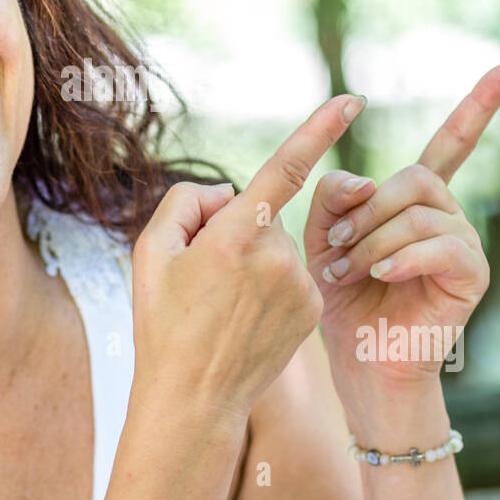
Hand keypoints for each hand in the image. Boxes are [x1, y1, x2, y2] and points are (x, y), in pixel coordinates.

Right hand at [130, 92, 366, 423]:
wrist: (194, 399)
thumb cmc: (162, 322)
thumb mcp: (150, 252)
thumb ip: (188, 202)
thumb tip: (231, 193)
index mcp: (235, 237)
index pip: (284, 169)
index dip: (319, 129)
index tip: (350, 100)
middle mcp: (277, 257)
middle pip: (261, 213)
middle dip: (235, 228)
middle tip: (202, 277)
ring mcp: (301, 285)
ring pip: (277, 245)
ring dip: (254, 259)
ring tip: (223, 305)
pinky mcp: (313, 307)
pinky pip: (293, 273)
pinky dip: (271, 284)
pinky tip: (246, 317)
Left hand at [303, 64, 499, 400]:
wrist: (362, 363)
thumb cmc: (343, 302)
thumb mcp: (323, 240)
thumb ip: (331, 201)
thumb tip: (358, 179)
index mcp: (416, 202)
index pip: (451, 144)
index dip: (478, 106)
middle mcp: (449, 215)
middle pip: (413, 176)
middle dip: (366, 209)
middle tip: (335, 248)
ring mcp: (464, 244)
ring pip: (420, 211)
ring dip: (373, 240)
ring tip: (348, 272)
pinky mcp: (471, 276)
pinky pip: (440, 245)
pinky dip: (401, 257)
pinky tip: (382, 276)